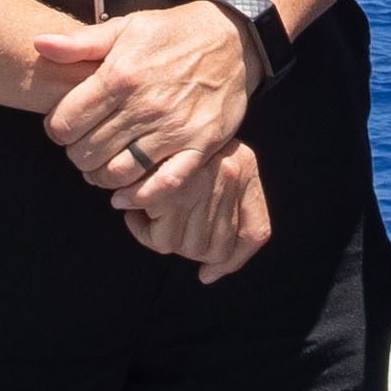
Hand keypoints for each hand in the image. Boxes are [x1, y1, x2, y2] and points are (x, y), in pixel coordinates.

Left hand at [41, 1, 257, 203]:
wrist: (230, 38)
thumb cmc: (171, 34)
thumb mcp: (124, 28)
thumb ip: (79, 43)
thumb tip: (39, 44)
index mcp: (121, 75)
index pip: (65, 123)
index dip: (56, 131)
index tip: (64, 129)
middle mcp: (146, 105)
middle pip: (88, 152)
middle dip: (77, 156)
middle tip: (83, 150)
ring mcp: (175, 128)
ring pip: (120, 173)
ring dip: (102, 178)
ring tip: (102, 168)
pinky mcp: (200, 145)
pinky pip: (164, 185)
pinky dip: (139, 197)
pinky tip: (125, 195)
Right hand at [121, 137, 274, 283]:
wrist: (144, 115)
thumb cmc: (170, 145)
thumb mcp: (207, 161)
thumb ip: (224, 208)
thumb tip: (209, 275)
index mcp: (244, 168)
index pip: (255, 231)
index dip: (234, 260)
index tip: (209, 273)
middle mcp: (229, 176)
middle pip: (216, 249)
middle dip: (188, 247)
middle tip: (167, 225)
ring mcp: (202, 185)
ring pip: (187, 248)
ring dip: (164, 237)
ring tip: (151, 214)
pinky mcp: (171, 193)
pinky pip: (159, 240)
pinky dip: (142, 231)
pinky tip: (134, 210)